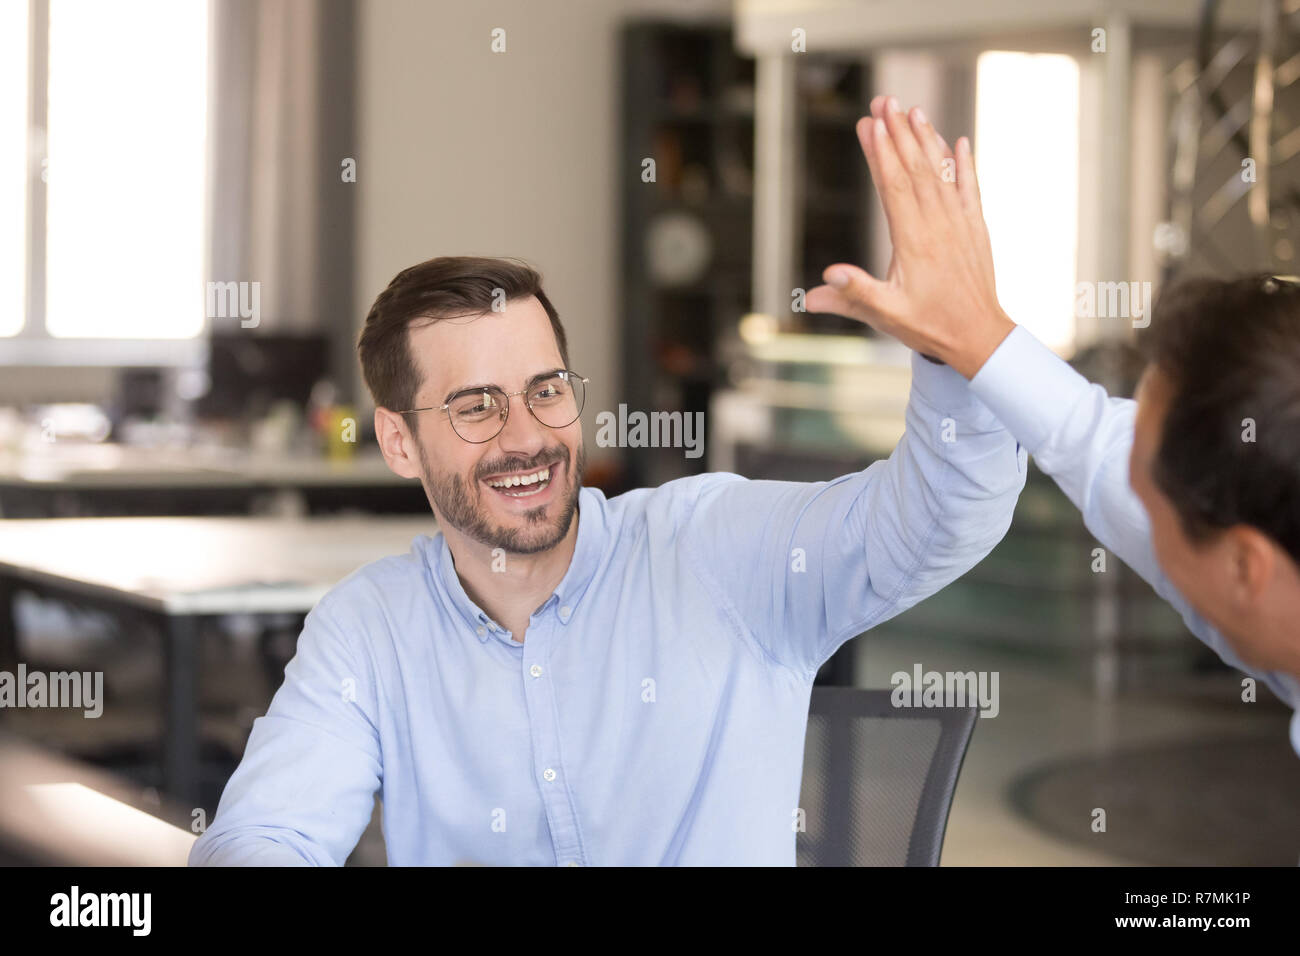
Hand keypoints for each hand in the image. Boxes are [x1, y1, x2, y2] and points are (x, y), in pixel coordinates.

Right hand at [805, 95, 1015, 378]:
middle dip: (898, 133)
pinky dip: (964, 164)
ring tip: (914, 110)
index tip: (869, 124)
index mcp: (913, 242)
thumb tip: (823, 279)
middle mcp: (938, 225)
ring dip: (927, 139)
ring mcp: (960, 224)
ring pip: (940, 173)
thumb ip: (853, 295)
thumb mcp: (884, 316)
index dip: (880, 153)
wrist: (980, 338)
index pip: (893, 187)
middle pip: (915, 169)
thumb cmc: (929, 327)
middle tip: (885, 101)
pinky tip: (960, 142)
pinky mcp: (975, 230)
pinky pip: (969, 189)